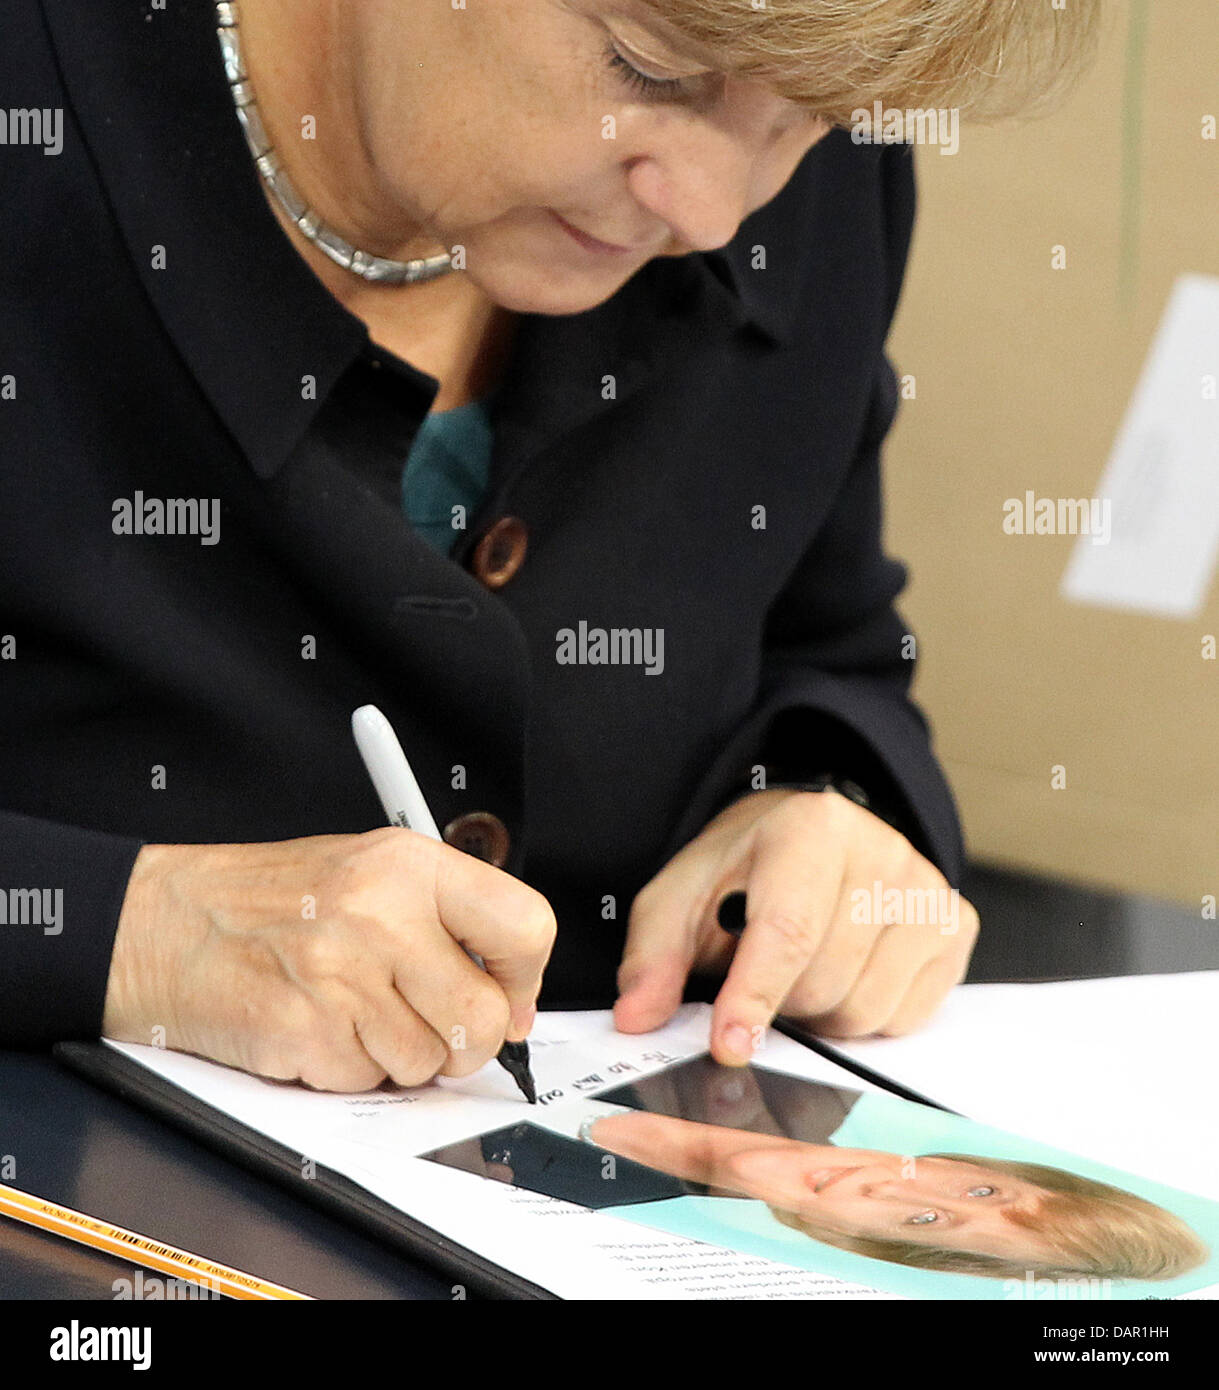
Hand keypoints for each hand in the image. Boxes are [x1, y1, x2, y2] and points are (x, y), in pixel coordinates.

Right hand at [102, 828, 555, 1090]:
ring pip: (429, 1063)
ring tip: (354, 1011)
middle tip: (432, 1025)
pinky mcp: (305, 1032)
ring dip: (400, 1056)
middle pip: (487, 1017)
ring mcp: (342, 976)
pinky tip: (318, 1026)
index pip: (526, 927)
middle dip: (468, 1041)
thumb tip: (514, 993)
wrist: (162, 923)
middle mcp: (382, 915)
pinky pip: (368, 1082)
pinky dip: (348, 1069)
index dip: (525, 978)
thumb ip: (446, 918)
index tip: (509, 994)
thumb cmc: (270, 899)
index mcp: (410, 865)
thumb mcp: (370, 871)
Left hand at [614, 788, 977, 1062]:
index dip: (754, 997)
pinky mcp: (956, 925)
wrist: (807, 835)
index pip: (787, 930)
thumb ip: (653, 956)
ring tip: (803, 971)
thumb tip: (637, 1018)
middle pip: (826, 982)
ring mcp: (928, 888)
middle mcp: (882, 850)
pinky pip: (906, 1016)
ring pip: (867, 1009)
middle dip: (781, 1004)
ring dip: (821, 1015)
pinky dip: (866, 1016)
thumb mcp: (681, 897)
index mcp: (811, 828)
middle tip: (759, 977)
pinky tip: (846, 973)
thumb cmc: (742, 871)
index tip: (729, 1046)